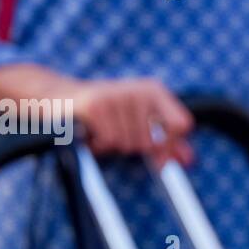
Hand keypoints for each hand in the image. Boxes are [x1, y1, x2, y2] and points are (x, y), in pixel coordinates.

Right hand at [65, 77, 193, 166]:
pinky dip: (99, 144)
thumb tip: (188, 160)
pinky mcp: (97, 105)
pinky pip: (110, 141)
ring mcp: (117, 95)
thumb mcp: (138, 124)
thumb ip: (165, 142)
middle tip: (116, 132)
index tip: (154, 149)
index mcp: (154, 90)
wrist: (59, 98)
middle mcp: (139, 89)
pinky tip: (91, 133)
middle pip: (153, 141)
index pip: (182, 124)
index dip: (170, 143)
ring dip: (113, 145)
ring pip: (130, 143)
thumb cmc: (104, 114)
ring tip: (101, 130)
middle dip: (133, 145)